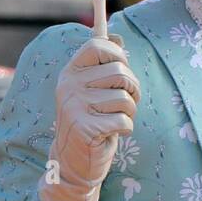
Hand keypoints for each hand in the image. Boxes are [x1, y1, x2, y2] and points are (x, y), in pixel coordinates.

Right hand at [39, 33, 140, 200]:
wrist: (73, 163)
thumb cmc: (90, 121)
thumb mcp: (91, 90)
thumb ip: (101, 66)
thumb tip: (117, 37)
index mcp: (70, 73)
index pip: (97, 46)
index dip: (117, 54)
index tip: (122, 67)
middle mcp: (69, 86)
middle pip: (120, 72)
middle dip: (132, 89)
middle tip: (126, 102)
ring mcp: (75, 107)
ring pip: (125, 98)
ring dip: (130, 111)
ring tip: (116, 119)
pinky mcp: (85, 128)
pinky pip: (124, 120)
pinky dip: (126, 128)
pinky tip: (112, 133)